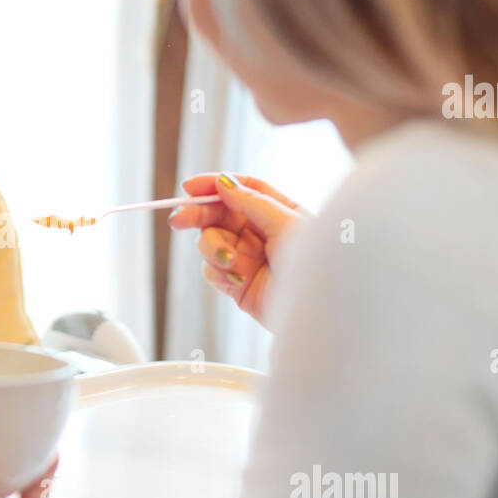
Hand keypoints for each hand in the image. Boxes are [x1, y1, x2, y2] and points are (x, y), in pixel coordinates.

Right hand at [167, 171, 308, 330]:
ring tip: (230, 262)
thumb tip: (223, 183)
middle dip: (198, 215)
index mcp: (277, 211)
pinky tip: (237, 280)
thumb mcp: (287, 224)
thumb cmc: (316, 265)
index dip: (213, 185)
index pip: (241, 189)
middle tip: (178, 220)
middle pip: (219, 213)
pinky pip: (211, 270)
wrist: (319, 314)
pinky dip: (218, 272)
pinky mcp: (236, 284)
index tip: (189, 187)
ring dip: (212, 249)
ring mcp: (246, 258)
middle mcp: (260, 232)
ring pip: (209, 241)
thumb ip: (253, 202)